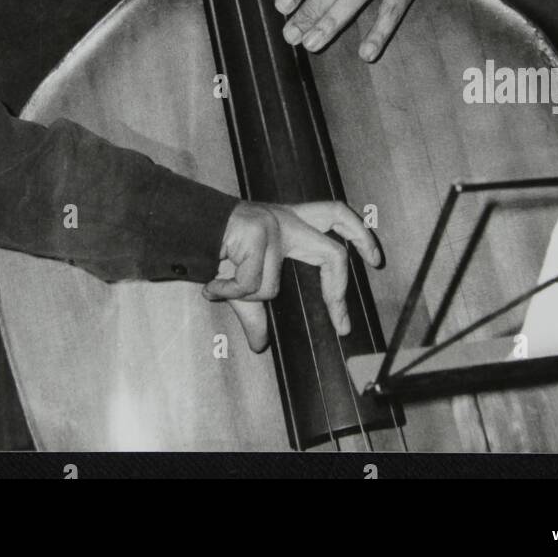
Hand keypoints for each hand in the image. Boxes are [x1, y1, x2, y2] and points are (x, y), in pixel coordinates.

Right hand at [202, 199, 380, 352]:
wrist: (182, 229)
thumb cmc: (213, 251)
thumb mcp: (239, 287)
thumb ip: (255, 313)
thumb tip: (259, 345)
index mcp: (288, 225)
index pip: (332, 216)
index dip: (358, 238)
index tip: (374, 265)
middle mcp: (284, 219)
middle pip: (336, 211)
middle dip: (361, 236)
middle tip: (375, 262)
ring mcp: (269, 223)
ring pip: (270, 284)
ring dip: (243, 296)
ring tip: (221, 287)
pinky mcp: (254, 231)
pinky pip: (250, 284)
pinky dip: (229, 293)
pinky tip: (213, 287)